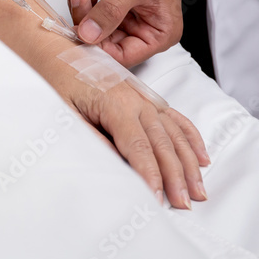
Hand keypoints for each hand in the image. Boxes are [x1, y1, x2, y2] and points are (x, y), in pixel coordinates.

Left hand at [37, 41, 209, 208]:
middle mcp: (136, 100)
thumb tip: (112, 165)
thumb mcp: (65, 112)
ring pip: (174, 134)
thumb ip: (90, 138)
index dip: (150, 175)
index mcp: (116, 103)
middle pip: (162, 144)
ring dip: (189, 163)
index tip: (157, 198)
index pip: (138, 147)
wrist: (57, 54)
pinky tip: (201, 157)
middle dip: (176, 176)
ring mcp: (144, 98)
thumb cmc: (57, 81)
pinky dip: (190, 138)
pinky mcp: (146, 98)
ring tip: (198, 190)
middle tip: (183, 204)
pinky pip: (175, 118)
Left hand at [67, 0, 204, 66]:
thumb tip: (88, 35)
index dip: (97, 46)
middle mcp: (146, 31)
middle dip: (86, 21)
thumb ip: (110, 12)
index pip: (122, 56)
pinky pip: (96, 12)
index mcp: (159, 34)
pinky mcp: (119, 7)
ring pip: (97, 27)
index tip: (79, 29)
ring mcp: (132, 19)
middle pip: (106, 42)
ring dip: (83, 8)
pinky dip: (87, 0)